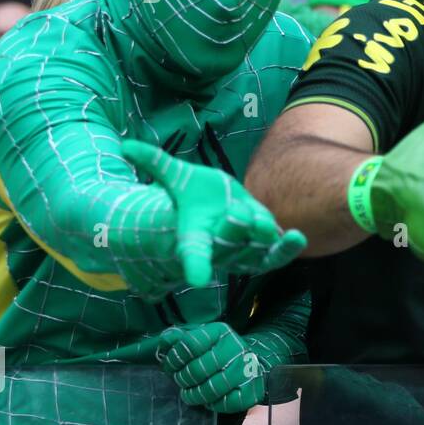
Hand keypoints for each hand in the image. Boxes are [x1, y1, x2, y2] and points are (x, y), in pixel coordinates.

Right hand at [122, 139, 306, 287]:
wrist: (220, 211)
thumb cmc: (196, 195)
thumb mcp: (178, 176)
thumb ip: (156, 163)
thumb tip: (125, 145)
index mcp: (195, 235)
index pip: (193, 253)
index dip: (196, 265)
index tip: (198, 279)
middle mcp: (220, 247)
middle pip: (228, 243)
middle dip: (234, 232)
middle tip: (237, 216)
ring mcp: (244, 251)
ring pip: (255, 250)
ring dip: (265, 240)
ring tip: (273, 230)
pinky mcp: (264, 249)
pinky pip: (276, 254)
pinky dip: (286, 248)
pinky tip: (298, 237)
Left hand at [156, 322, 265, 412]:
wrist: (249, 365)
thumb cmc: (216, 352)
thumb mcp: (199, 339)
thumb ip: (179, 338)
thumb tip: (164, 340)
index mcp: (221, 332)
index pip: (190, 344)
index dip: (174, 358)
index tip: (170, 365)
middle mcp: (235, 348)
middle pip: (197, 369)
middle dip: (182, 378)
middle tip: (180, 380)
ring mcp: (245, 370)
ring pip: (210, 389)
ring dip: (193, 394)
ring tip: (188, 393)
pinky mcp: (251, 390)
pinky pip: (225, 403)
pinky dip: (212, 404)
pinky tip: (208, 399)